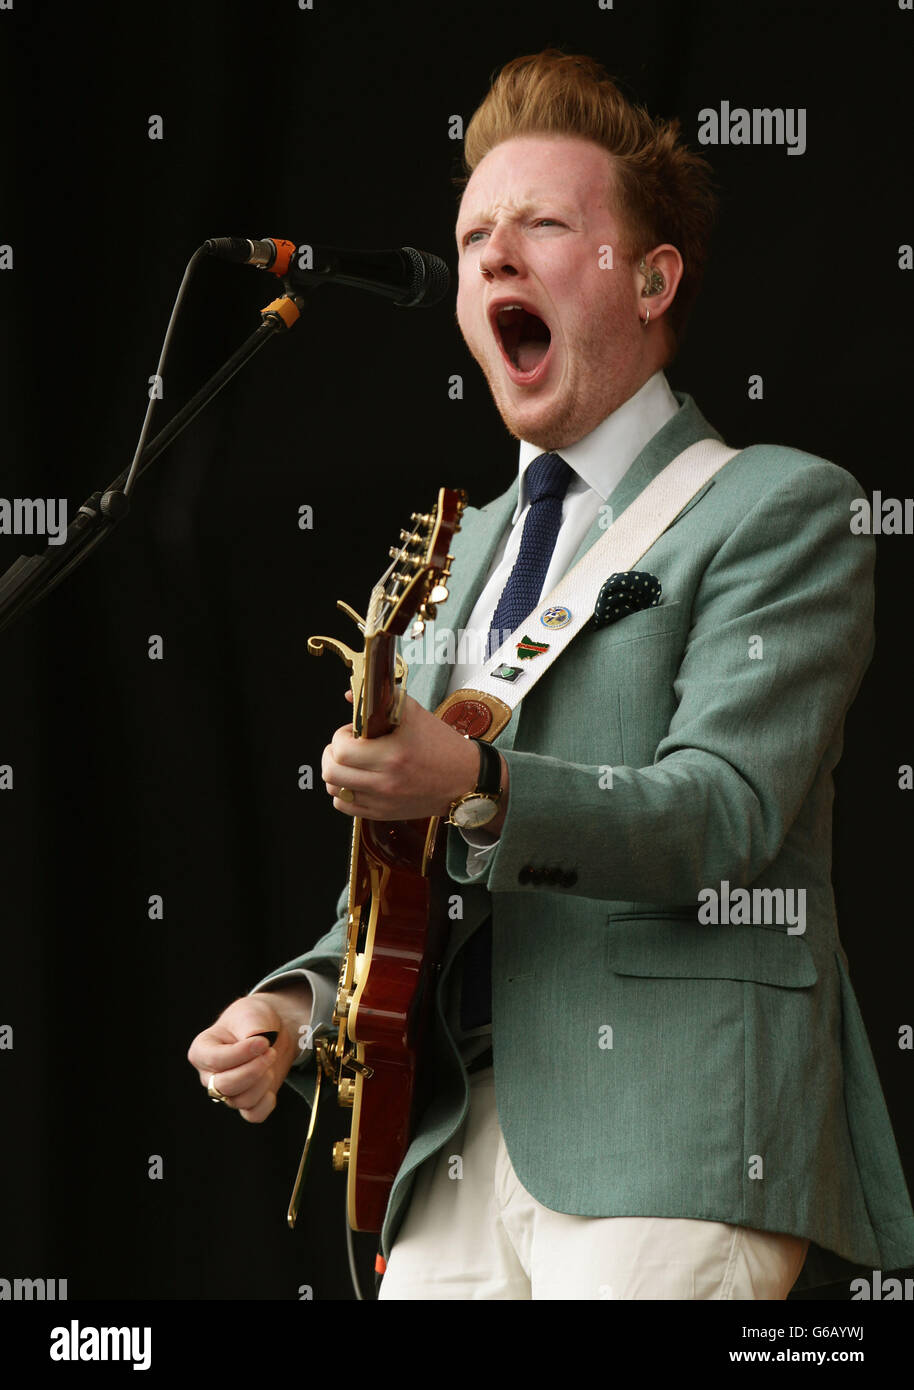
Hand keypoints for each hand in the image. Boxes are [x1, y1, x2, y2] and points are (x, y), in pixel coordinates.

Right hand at [187, 983, 312, 1122]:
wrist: (270, 1030)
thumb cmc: (252, 1019)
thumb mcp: (249, 1013)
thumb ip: (250, 1027)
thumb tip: (256, 1042)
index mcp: (202, 1051)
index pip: (215, 1061)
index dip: (241, 1053)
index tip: (263, 1041)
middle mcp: (210, 1076)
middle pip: (225, 1086)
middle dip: (253, 1070)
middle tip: (271, 1051)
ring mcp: (227, 1092)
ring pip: (241, 1100)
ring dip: (263, 1082)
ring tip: (271, 1059)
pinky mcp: (247, 1102)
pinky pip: (253, 1115)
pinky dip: (266, 1103)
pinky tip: (272, 1084)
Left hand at [321, 690, 483, 820]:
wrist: (465, 779)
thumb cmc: (442, 746)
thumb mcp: (414, 713)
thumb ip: (381, 700)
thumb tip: (351, 695)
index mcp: (393, 755)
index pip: (342, 750)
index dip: (340, 736)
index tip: (353, 731)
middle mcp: (385, 782)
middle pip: (332, 772)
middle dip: (331, 754)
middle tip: (344, 746)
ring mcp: (383, 801)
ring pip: (335, 791)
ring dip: (335, 773)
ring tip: (349, 763)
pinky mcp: (383, 814)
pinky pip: (345, 807)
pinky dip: (343, 793)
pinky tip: (356, 781)